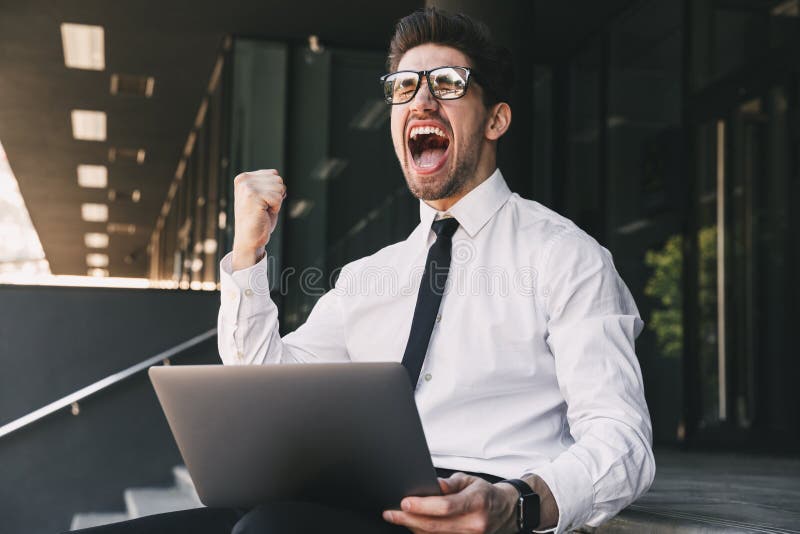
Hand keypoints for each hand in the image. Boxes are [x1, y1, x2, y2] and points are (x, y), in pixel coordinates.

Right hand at [231, 169, 285, 269]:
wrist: (249, 239)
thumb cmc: (258, 220)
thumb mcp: (262, 197)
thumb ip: (267, 184)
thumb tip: (279, 179)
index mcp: (244, 177)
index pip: (274, 174)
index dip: (275, 191)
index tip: (262, 202)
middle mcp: (243, 179)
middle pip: (278, 179)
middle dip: (276, 196)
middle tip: (263, 208)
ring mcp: (247, 187)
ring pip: (279, 187)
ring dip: (276, 202)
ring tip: (263, 211)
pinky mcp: (253, 196)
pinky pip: (278, 198)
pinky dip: (276, 208)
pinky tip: (264, 214)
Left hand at [382, 472, 518, 533]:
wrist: (506, 511)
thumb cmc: (485, 493)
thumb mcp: (469, 480)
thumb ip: (450, 483)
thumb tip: (434, 484)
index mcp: (476, 502)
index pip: (445, 507)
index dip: (422, 506)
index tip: (404, 502)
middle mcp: (475, 524)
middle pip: (436, 526)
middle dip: (409, 519)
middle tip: (390, 513)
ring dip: (413, 528)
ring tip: (398, 518)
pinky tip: (413, 527)